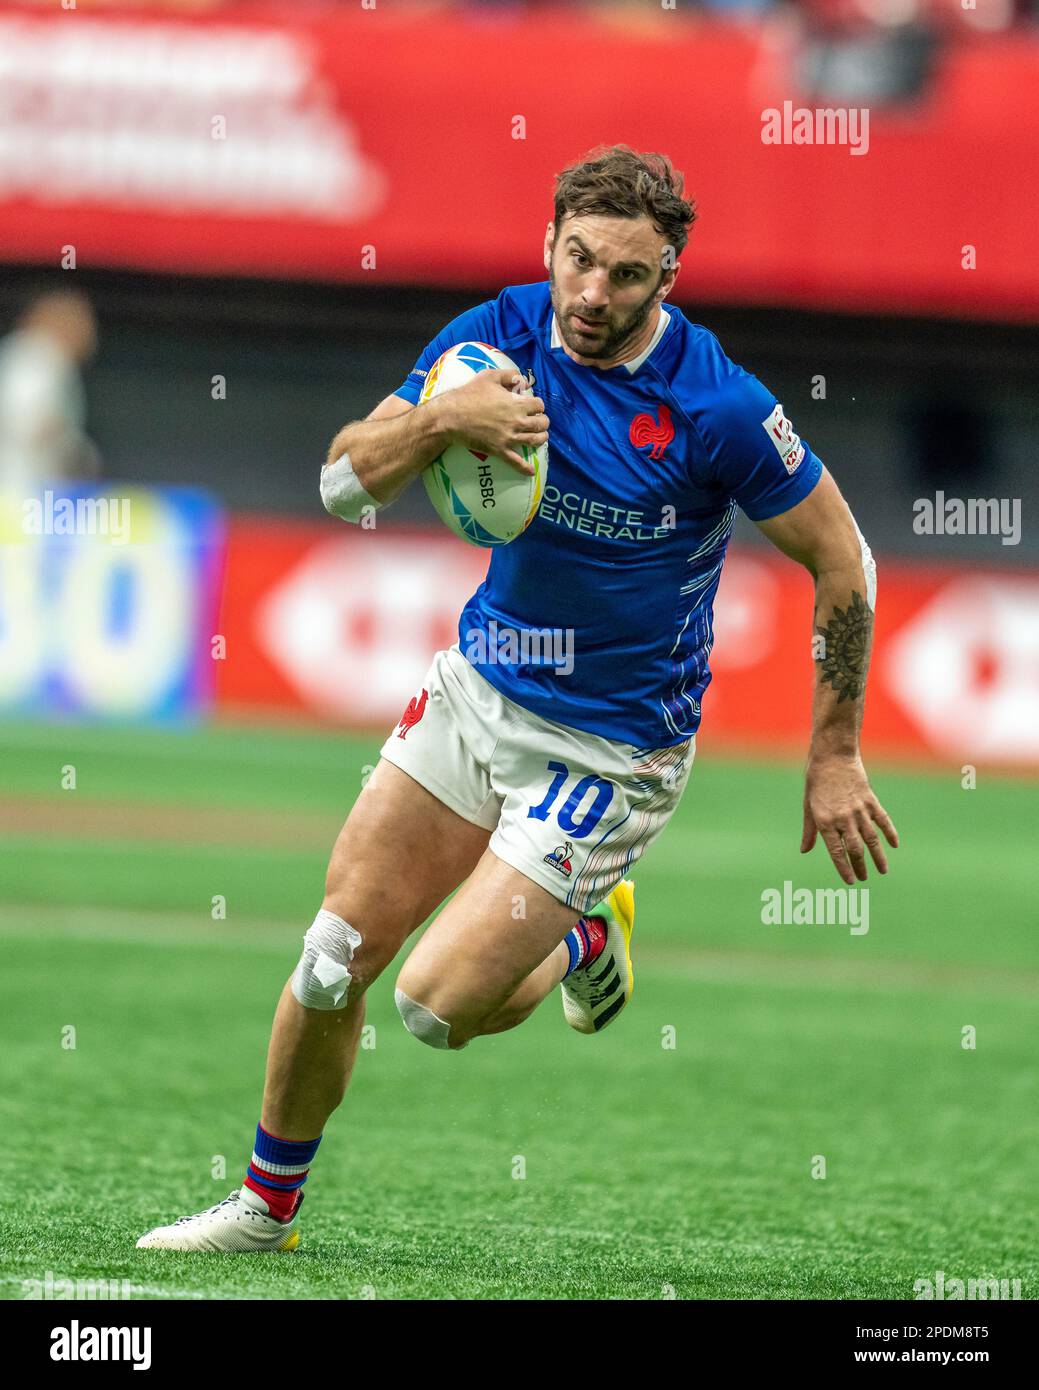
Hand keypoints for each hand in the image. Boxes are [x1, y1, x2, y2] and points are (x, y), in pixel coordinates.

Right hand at [440, 368, 548, 473]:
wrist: (451, 417)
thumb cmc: (469, 395)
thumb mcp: (489, 377)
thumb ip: (509, 375)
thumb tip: (524, 382)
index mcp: (516, 404)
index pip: (539, 405)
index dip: (538, 405)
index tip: (534, 406)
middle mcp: (517, 422)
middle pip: (541, 424)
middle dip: (543, 422)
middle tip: (539, 421)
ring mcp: (509, 438)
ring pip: (534, 441)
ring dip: (541, 439)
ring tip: (540, 437)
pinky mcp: (500, 450)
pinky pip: (516, 462)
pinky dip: (525, 468)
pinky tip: (531, 472)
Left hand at [801, 752, 898, 883]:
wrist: (832, 755)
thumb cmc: (816, 780)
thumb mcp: (808, 806)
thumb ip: (810, 830)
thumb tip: (804, 851)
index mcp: (825, 821)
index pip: (836, 852)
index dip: (844, 868)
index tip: (851, 881)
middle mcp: (843, 818)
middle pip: (855, 849)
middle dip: (861, 866)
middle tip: (864, 878)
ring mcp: (859, 809)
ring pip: (872, 839)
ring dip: (878, 856)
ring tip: (882, 871)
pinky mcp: (870, 800)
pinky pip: (883, 820)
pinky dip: (890, 833)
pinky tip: (894, 845)